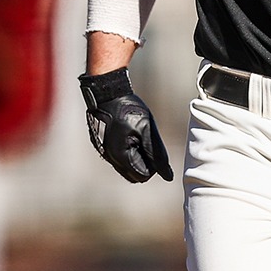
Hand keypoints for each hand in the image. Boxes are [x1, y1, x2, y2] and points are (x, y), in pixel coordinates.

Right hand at [79, 68, 173, 182]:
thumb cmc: (127, 109)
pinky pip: (117, 157)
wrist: (106, 94)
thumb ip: (157, 155)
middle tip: (147, 143)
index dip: (153, 165)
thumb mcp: (147, 130)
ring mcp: (104, 152)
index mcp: (120, 156)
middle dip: (145, 163)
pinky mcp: (102, 145)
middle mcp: (110, 158)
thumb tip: (168, 175)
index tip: (154, 148)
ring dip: (136, 157)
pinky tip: (129, 134)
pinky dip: (127, 150)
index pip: (143, 176)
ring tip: (138, 136)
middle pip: (134, 175)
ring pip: (126, 167)